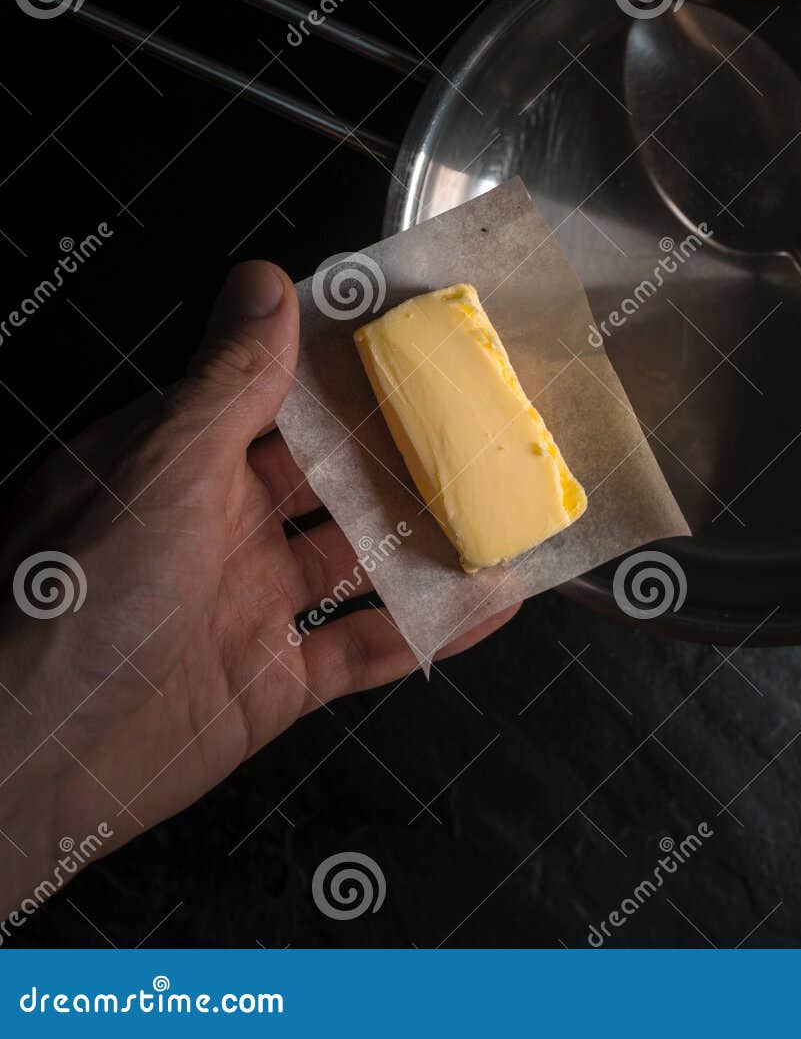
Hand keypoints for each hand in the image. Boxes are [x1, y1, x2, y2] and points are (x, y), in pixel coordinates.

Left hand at [0, 260, 515, 911]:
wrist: (31, 762)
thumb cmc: (73, 601)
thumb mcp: (161, 471)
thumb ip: (230, 385)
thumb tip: (266, 285)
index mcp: (178, 463)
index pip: (277, 401)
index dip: (347, 374)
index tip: (421, 346)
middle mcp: (215, 527)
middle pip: (332, 483)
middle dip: (406, 459)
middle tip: (488, 428)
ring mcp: (247, 606)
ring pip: (360, 564)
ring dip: (431, 544)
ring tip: (508, 513)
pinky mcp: (273, 681)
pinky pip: (367, 647)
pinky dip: (432, 628)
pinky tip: (490, 603)